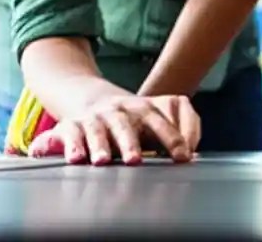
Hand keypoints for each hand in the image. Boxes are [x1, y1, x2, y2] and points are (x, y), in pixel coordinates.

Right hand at [28, 94, 199, 164]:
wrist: (91, 99)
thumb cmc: (131, 120)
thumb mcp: (153, 122)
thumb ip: (171, 135)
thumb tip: (190, 155)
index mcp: (147, 109)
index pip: (163, 121)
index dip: (174, 138)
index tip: (183, 157)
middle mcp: (122, 110)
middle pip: (128, 124)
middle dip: (132, 143)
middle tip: (136, 161)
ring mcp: (97, 116)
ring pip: (98, 130)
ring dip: (101, 146)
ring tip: (103, 161)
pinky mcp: (71, 124)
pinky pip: (71, 134)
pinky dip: (73, 146)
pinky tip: (76, 158)